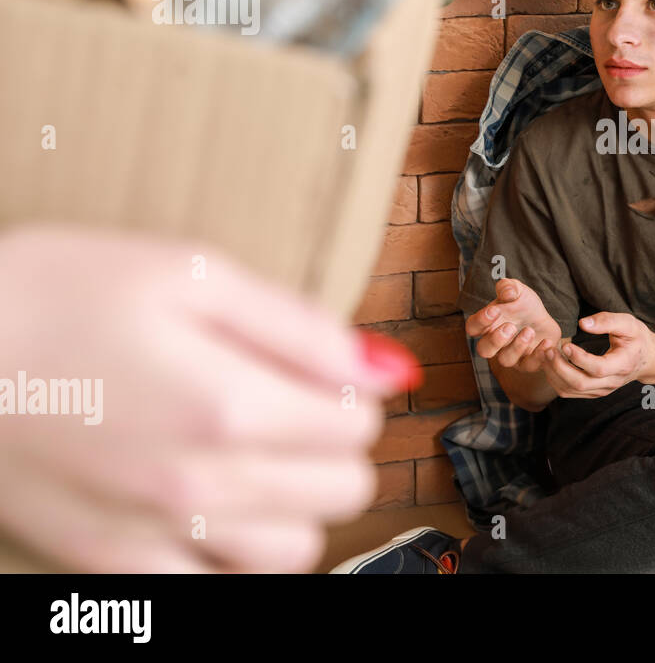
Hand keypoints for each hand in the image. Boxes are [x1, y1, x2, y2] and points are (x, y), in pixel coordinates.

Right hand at [0, 222, 414, 572]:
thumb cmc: (57, 293)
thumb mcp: (190, 273)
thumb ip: (301, 327)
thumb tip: (389, 368)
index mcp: (230, 404)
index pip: (360, 422)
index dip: (349, 388)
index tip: (315, 369)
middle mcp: (201, 485)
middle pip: (342, 489)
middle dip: (332, 444)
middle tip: (287, 404)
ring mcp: (154, 535)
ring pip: (296, 550)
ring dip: (296, 503)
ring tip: (254, 455)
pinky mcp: (111, 565)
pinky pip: (216, 590)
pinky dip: (235, 555)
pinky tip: (213, 510)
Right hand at [464, 278, 561, 374]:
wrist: (544, 320)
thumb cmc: (524, 306)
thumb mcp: (518, 291)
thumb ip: (508, 287)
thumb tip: (507, 292)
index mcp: (487, 325)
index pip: (473, 327)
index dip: (481, 321)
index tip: (495, 311)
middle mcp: (495, 343)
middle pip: (484, 350)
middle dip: (495, 340)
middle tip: (510, 326)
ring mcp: (510, 355)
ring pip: (505, 360)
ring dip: (517, 347)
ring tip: (529, 331)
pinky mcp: (528, 362)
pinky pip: (530, 365)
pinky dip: (538, 355)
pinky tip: (546, 342)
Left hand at [539, 312, 654, 398]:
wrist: (646, 359)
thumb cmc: (637, 338)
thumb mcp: (628, 323)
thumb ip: (607, 321)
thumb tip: (582, 324)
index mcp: (622, 365)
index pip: (598, 368)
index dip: (580, 359)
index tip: (566, 344)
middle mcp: (611, 382)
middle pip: (580, 383)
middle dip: (560, 368)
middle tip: (548, 350)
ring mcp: (602, 390)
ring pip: (571, 390)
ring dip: (554, 374)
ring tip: (546, 354)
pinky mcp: (593, 392)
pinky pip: (569, 392)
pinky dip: (556, 379)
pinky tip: (551, 363)